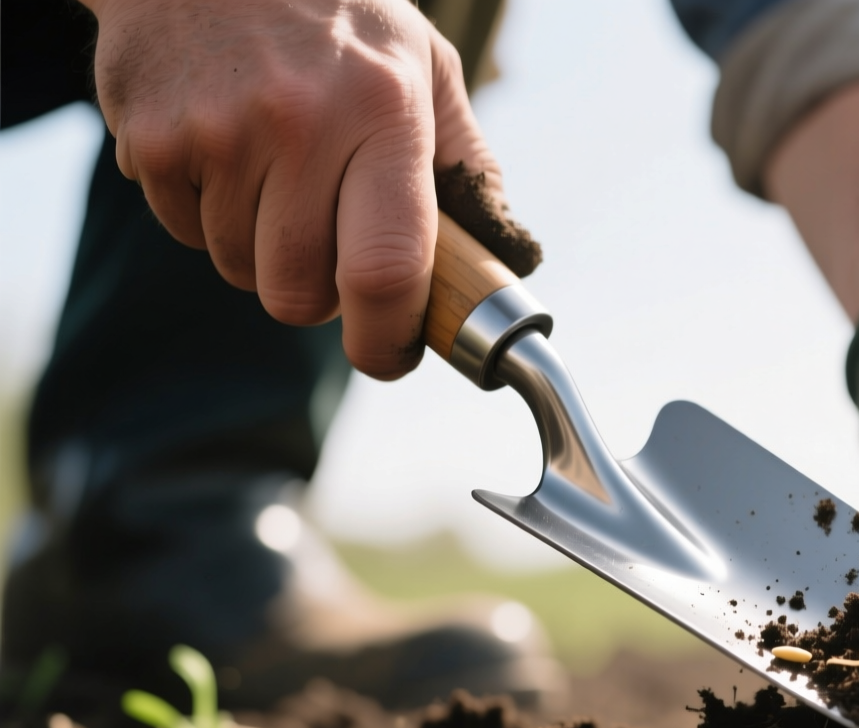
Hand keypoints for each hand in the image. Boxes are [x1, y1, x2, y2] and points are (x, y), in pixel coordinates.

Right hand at [83, 0, 502, 378]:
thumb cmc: (337, 13)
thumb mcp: (424, 66)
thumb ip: (465, 162)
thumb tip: (498, 259)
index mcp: (383, 111)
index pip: (386, 268)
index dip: (387, 337)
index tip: (389, 354)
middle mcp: (299, 125)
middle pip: (299, 294)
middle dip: (318, 296)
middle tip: (329, 247)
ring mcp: (217, 133)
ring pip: (240, 270)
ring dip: (261, 250)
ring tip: (276, 173)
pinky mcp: (152, 140)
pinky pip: (186, 233)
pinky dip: (208, 214)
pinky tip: (226, 149)